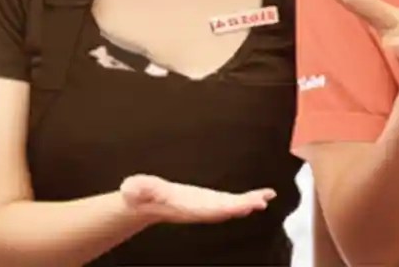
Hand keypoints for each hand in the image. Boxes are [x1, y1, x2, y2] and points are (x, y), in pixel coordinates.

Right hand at [119, 174, 274, 224]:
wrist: (140, 203)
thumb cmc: (138, 195)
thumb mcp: (135, 189)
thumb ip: (137, 188)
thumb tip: (131, 188)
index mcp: (186, 207)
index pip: (211, 209)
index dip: (228, 207)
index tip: (244, 205)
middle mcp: (198, 209)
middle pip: (225, 209)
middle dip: (243, 205)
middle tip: (262, 201)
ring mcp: (204, 206)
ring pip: (231, 206)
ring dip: (249, 202)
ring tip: (267, 196)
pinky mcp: (207, 200)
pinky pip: (230, 200)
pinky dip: (246, 197)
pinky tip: (261, 195)